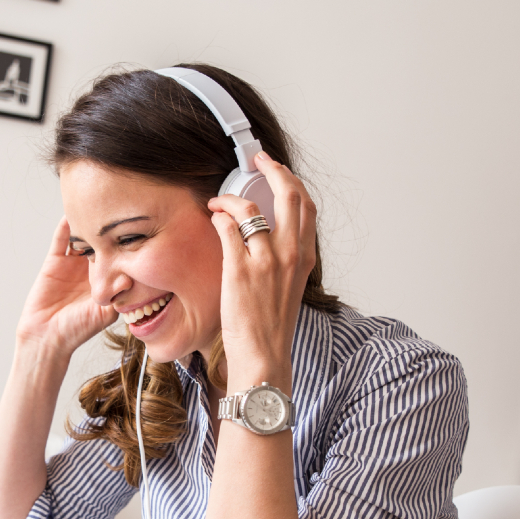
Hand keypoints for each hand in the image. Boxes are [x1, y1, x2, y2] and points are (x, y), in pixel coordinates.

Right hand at [16, 217, 117, 358]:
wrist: (47, 337)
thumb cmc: (77, 330)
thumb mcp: (104, 314)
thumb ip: (117, 296)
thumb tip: (129, 277)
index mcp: (105, 280)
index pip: (117, 256)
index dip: (124, 244)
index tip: (135, 228)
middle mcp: (90, 269)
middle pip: (101, 242)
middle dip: (108, 229)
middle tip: (118, 211)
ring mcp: (72, 264)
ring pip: (82, 238)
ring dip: (88, 225)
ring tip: (97, 207)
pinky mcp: (54, 262)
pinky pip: (61, 240)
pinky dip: (65, 227)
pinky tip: (72, 214)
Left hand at [207, 152, 316, 391]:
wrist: (263, 356)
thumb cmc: (271, 326)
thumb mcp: (289, 287)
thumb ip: (285, 260)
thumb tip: (269, 236)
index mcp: (305, 257)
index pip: (307, 206)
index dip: (291, 181)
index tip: (276, 170)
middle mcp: (290, 254)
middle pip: (289, 194)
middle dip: (272, 169)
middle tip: (256, 161)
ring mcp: (265, 261)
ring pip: (250, 208)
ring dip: (230, 198)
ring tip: (218, 201)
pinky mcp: (240, 270)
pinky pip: (228, 228)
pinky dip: (218, 217)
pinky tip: (212, 219)